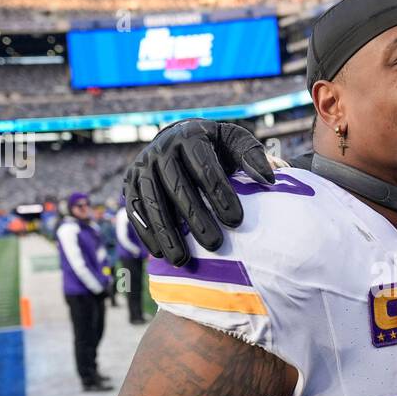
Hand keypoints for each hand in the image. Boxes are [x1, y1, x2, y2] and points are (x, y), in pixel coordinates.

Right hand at [122, 120, 274, 265]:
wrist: (177, 141)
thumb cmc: (214, 147)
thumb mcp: (234, 142)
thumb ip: (252, 156)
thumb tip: (268, 179)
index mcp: (189, 136)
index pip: (204, 166)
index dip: (220, 193)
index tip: (237, 221)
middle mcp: (161, 149)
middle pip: (176, 186)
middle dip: (195, 218)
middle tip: (215, 244)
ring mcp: (141, 167)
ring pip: (152, 201)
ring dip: (166, 232)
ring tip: (182, 260)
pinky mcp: (128, 184)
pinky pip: (135, 210)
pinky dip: (146, 232)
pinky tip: (159, 254)